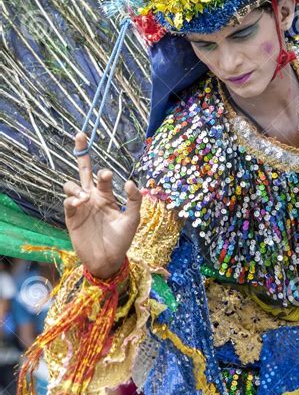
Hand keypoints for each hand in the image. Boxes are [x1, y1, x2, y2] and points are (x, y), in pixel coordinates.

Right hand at [63, 132, 158, 280]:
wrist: (109, 260)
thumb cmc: (122, 239)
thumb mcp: (133, 219)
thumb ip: (134, 200)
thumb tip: (131, 182)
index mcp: (107, 195)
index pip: (103, 176)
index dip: (104, 173)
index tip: (107, 176)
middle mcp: (92, 197)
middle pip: (83, 170)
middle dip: (82, 152)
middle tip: (80, 134)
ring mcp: (81, 207)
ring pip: (71, 185)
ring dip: (76, 187)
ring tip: (85, 196)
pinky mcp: (72, 218)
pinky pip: (68, 203)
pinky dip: (72, 200)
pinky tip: (79, 203)